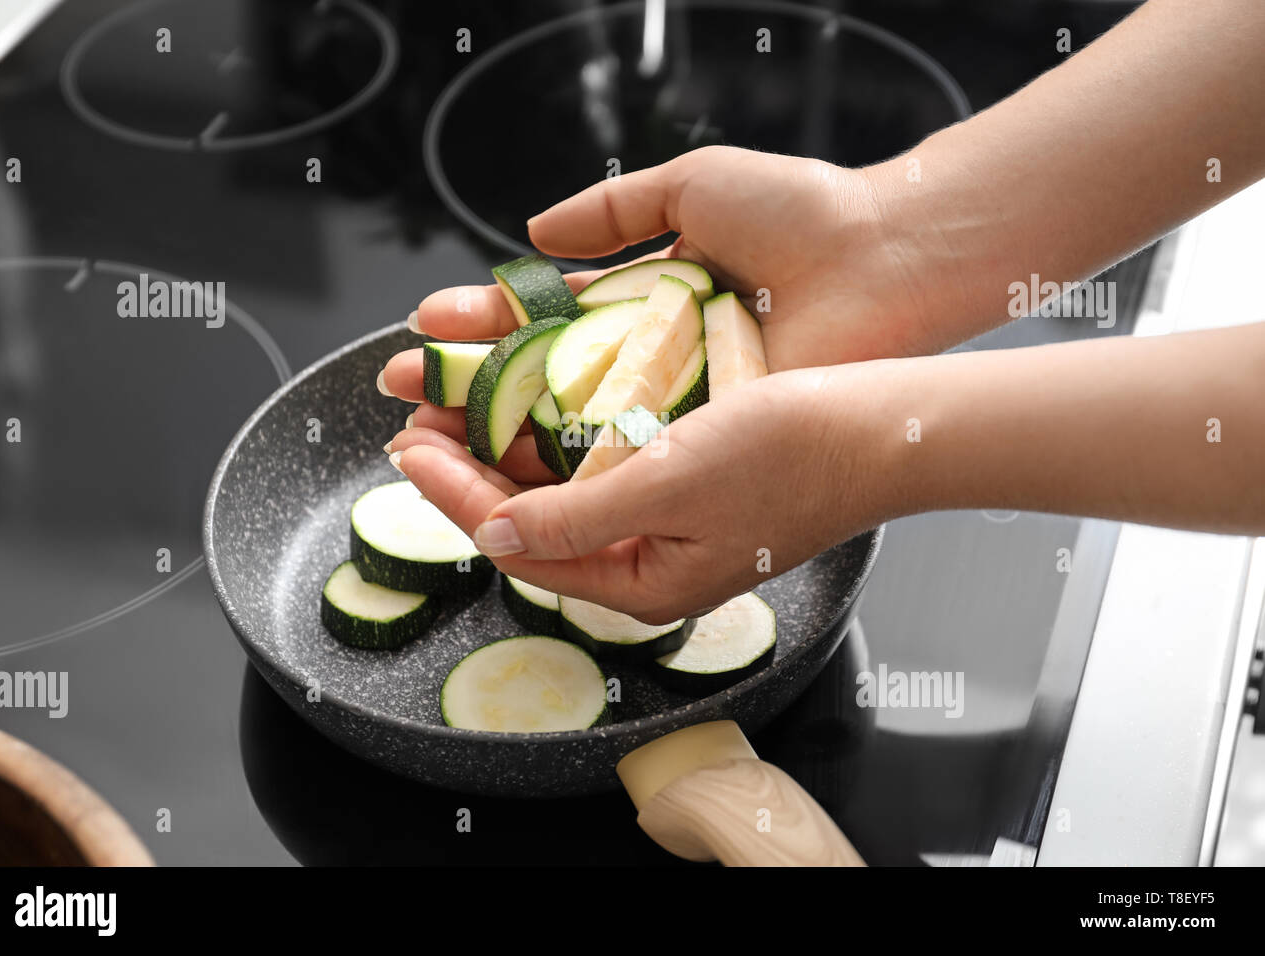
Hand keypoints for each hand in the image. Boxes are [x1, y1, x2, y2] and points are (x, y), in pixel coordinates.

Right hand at [377, 146, 928, 482]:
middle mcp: (651, 358)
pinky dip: (564, 469)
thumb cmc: (801, 215)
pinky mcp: (704, 439)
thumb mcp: (695, 186)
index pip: (542, 316)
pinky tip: (505, 468)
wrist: (886, 261)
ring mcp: (675, 406)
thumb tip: (536, 227)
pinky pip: (623, 461)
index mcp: (645, 298)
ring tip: (429, 433)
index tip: (424, 325)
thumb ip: (616, 209)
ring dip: (495, 433)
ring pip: (568, 429)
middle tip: (400, 390)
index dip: (482, 323)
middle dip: (465, 383)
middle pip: (540, 379)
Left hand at [391, 367, 891, 622]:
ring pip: (562, 488)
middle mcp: (648, 559)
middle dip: (471, 469)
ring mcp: (667, 521)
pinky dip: (558, 432)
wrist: (880, 428)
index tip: (411, 450)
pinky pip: (600, 462)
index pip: (521, 545)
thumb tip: (492, 531)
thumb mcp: (670, 485)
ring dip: (508, 446)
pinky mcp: (685, 481)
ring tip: (460, 404)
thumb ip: (575, 516)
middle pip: (533, 520)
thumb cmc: (791, 457)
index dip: (457, 497)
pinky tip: (532, 398)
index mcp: (643, 582)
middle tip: (420, 421)